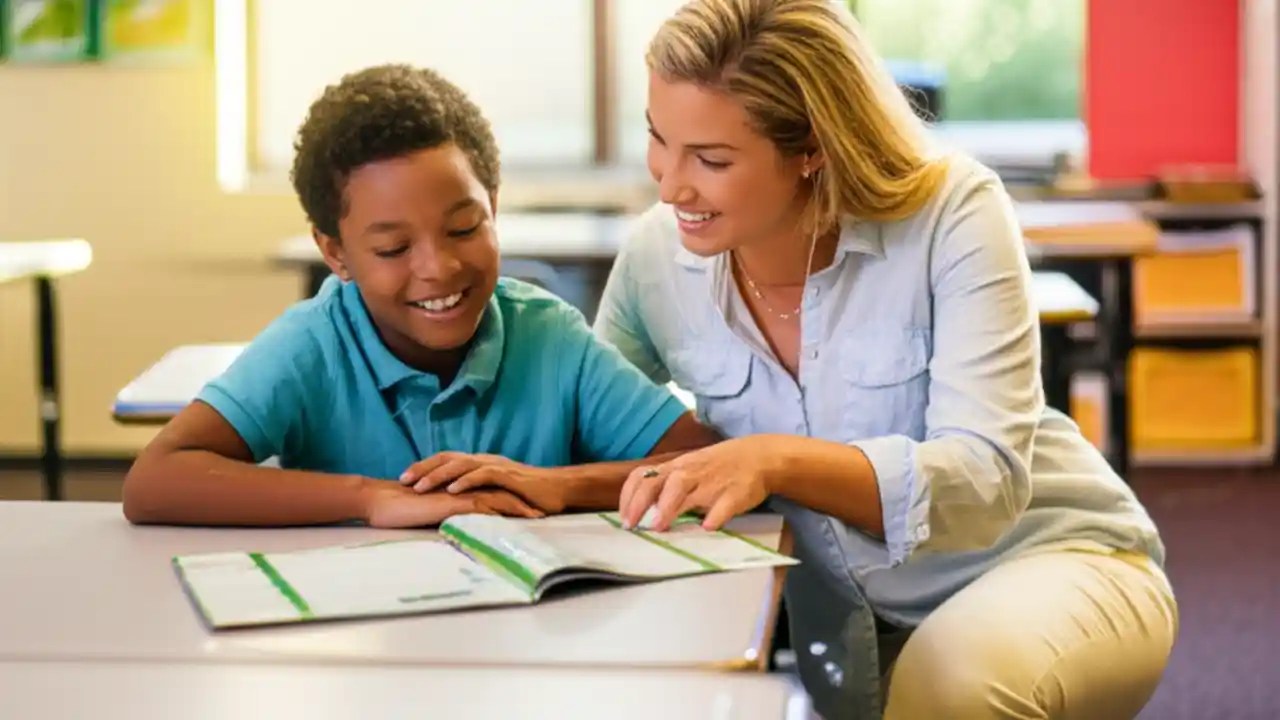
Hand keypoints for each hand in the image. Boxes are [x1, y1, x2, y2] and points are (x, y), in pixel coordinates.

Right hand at [361, 481, 542, 528]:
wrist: (381, 502)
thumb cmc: (401, 509)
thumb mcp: (431, 512)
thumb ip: (447, 512)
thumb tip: (462, 524)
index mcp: (459, 489)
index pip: (493, 492)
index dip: (513, 499)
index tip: (532, 508)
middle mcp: (463, 488)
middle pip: (502, 492)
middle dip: (524, 501)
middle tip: (547, 509)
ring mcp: (460, 494)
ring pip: (498, 498)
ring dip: (520, 507)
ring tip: (540, 516)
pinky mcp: (455, 502)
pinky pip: (484, 506)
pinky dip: (502, 513)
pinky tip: (516, 519)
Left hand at [399, 452, 567, 513]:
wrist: (559, 489)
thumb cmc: (528, 494)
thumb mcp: (496, 493)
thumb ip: (477, 493)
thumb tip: (454, 504)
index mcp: (480, 462)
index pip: (446, 460)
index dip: (425, 467)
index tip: (403, 478)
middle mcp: (485, 460)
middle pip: (447, 458)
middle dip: (423, 468)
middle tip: (402, 480)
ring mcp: (496, 466)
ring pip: (461, 465)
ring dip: (438, 475)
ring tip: (419, 486)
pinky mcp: (508, 476)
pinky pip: (483, 475)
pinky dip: (466, 481)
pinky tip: (452, 490)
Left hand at [619, 437, 778, 531]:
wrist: (760, 457)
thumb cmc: (719, 467)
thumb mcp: (690, 470)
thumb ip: (669, 487)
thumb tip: (642, 510)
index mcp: (677, 467)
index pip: (644, 476)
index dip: (629, 496)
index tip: (623, 517)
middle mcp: (690, 471)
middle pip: (657, 481)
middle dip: (640, 503)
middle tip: (631, 526)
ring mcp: (711, 482)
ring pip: (683, 487)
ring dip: (668, 507)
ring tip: (658, 527)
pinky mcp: (735, 493)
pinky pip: (722, 505)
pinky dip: (714, 517)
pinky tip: (707, 528)